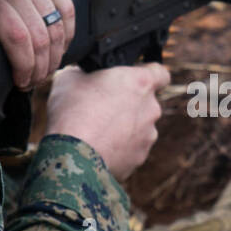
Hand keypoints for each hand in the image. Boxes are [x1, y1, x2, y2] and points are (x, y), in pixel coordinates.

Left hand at [0, 0, 74, 89]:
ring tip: (47, 70)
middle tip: (34, 81)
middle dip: (41, 68)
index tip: (21, 82)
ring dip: (55, 56)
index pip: (18, 39)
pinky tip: (60, 49)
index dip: (24, 67)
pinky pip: (67, 10)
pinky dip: (67, 35)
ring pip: (56, 28)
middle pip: (40, 38)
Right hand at [44, 63, 170, 179]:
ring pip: (139, 128)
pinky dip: (118, 149)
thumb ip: (84, 72)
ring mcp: (148, 136)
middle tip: (102, 108)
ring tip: (96, 132)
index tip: (135, 79)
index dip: (149, 74)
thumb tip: (81, 75)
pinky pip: (130, 150)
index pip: (161, 73)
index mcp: (140, 83)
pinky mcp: (139, 159)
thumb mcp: (69, 78)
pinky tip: (97, 148)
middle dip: (128, 105)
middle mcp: (151, 109)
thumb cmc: (72, 112)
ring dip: (124, 128)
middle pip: (146, 103)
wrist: (72, 156)